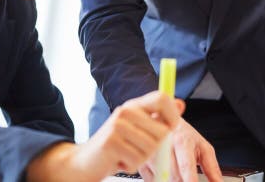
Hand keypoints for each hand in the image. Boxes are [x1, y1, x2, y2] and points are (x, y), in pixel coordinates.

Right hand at [26, 91, 183, 181]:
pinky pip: (137, 160)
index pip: (162, 98)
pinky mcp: (111, 142)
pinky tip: (118, 161)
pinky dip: (131, 166)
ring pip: (151, 148)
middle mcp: (126, 111)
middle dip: (155, 147)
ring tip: (126, 155)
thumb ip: (159, 118)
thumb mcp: (139, 129)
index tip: (171, 128)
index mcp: (134, 105)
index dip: (173, 114)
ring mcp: (117, 125)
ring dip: (141, 159)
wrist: (83, 162)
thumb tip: (181, 104)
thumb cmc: (115, 147)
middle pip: (162, 130)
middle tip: (137, 149)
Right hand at [139, 118, 220, 181]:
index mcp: (182, 142)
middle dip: (183, 181)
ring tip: (177, 170)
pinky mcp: (141, 162)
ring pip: (162, 180)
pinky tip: (165, 173)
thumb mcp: (203, 147)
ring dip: (171, 180)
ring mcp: (150, 154)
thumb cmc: (184, 136)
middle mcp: (164, 146)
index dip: (190, 180)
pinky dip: (160, 180)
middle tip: (189, 177)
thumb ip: (212, 168)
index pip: (186, 166)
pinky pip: (152, 181)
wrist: (161, 120)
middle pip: (174, 177)